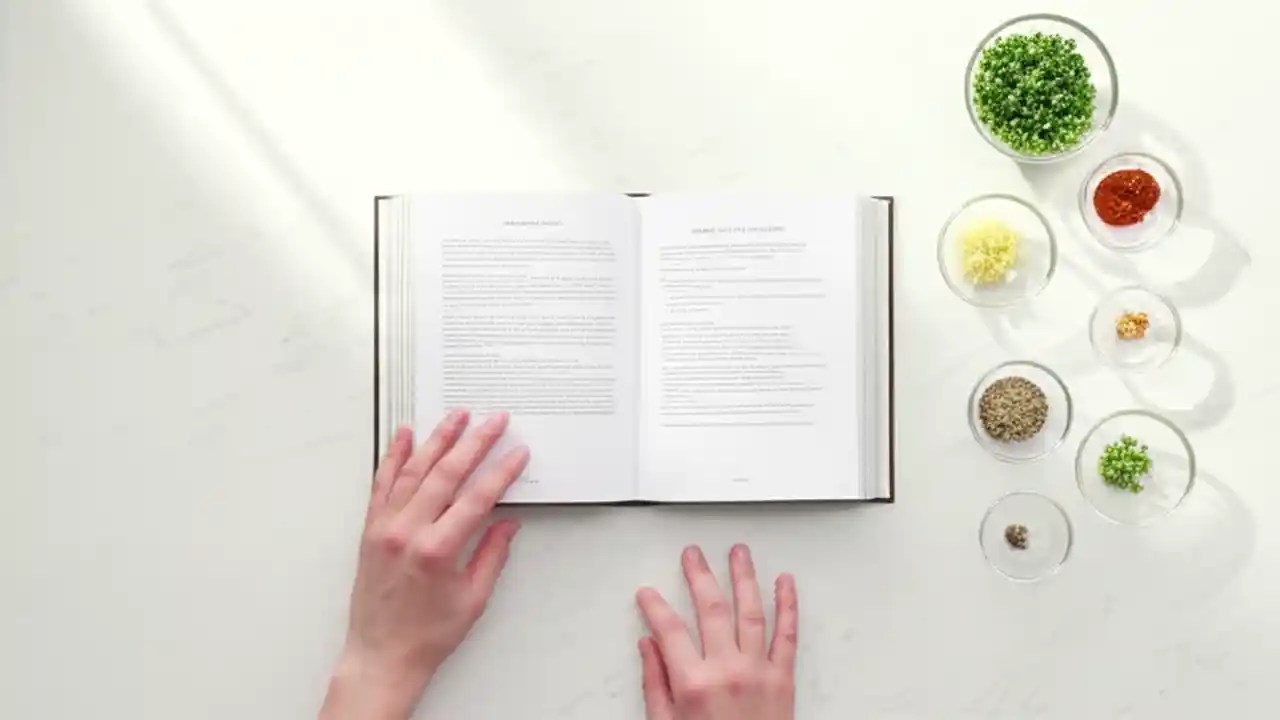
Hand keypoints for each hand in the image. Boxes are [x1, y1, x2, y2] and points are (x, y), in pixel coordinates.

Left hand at [320, 410, 528, 719]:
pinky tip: (405, 436)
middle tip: (492, 421)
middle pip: (446, 474)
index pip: (477, 497)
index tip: (516, 454)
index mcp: (437, 550)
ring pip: (413, 471)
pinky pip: (383, 483)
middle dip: (474, 443)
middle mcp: (407, 533)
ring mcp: (385, 528)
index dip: (501, 472)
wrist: (381, 656)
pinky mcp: (370, 530)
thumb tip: (506, 523)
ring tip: (455, 417)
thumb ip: (492, 554)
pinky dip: (394, 456)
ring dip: (437, 440)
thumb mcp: (473, 598)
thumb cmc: (426, 635)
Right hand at [636, 545, 797, 719]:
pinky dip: (788, 605)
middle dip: (699, 576)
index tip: (647, 594)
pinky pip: (788, 635)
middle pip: (710, 609)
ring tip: (738, 553)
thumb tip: (648, 647)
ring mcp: (759, 672)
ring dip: (744, 577)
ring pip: (750, 612)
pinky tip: (785, 583)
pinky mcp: (784, 680)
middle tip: (692, 554)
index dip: (655, 606)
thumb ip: (656, 684)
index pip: (669, 630)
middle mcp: (728, 671)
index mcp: (694, 684)